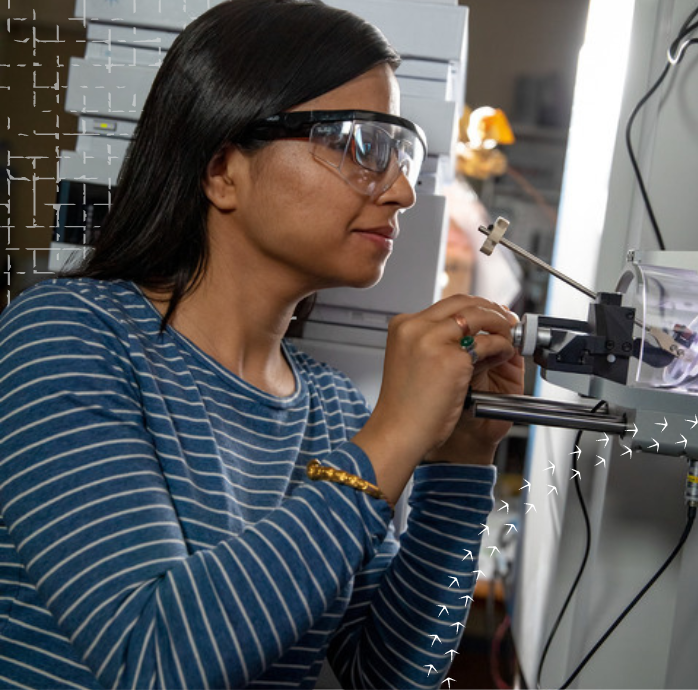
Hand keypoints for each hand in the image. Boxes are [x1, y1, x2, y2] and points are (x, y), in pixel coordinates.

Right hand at [353, 294, 518, 502]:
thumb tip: (474, 331)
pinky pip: (488, 343)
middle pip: (464, 303)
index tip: (489, 314)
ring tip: (510, 336)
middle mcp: (415, 327)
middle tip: (506, 320)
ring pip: (479, 317)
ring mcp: (432, 340)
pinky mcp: (451, 359)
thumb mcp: (414, 362)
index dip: (474, 307)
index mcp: (403, 325)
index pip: (447, 304)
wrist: (398, 432)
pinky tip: (506, 353)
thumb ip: (437, 342)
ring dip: (500, 325)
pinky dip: (503, 346)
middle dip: (491, 309)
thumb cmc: (405, 406)